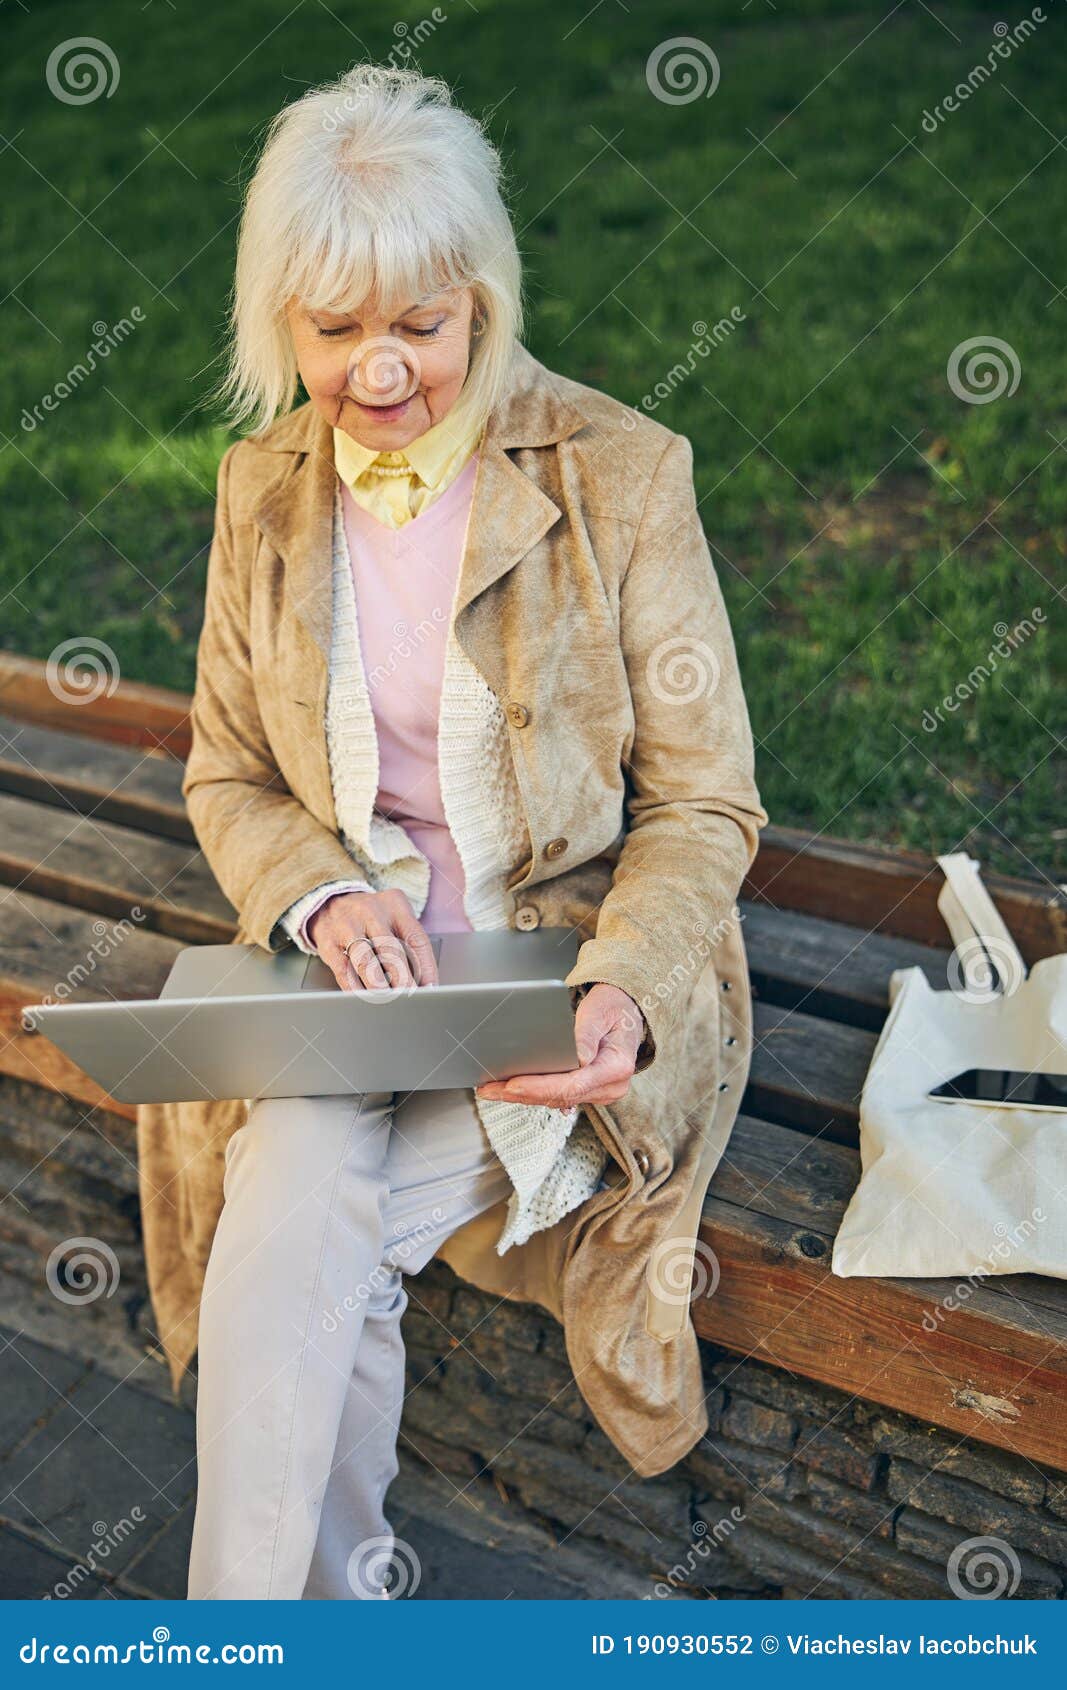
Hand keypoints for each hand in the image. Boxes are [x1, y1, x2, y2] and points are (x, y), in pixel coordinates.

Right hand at [307, 888, 438, 990]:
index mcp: (394, 906)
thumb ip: (408, 945)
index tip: (430, 988)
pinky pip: (343, 971)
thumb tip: (424, 984)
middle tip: (410, 998)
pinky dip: (355, 989)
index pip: (416, 938)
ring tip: (388, 1002)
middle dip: (402, 980)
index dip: (426, 967)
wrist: (328, 901)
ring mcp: (347, 927)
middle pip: (391, 950)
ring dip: (378, 986)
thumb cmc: (369, 917)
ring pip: (366, 962)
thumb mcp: (393, 918)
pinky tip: (363, 998)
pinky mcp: (329, 943)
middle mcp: (371, 913)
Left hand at [475, 982, 644, 1109]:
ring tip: (492, 1090)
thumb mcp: (601, 1011)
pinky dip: (534, 1093)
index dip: (540, 1087)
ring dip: (523, 1096)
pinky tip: (510, 1091)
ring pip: (557, 1100)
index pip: (573, 1084)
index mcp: (616, 1067)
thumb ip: (587, 1034)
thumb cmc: (613, 1008)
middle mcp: (611, 1086)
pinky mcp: (589, 1091)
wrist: (626, 1013)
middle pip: (560, 1097)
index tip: (513, 1085)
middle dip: (522, 1094)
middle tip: (489, 1090)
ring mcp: (601, 1092)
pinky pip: (559, 1096)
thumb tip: (577, 1057)